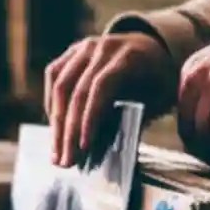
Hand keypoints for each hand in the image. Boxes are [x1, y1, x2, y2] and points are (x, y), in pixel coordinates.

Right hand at [44, 33, 176, 166]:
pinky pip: (54, 78)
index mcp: (129, 56)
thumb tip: (105, 148)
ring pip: (60, 86)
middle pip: (76, 91)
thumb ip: (135, 117)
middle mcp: (103, 48)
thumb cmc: (157, 81)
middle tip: (64, 161)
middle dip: (68, 131)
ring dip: (56, 124)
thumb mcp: (158, 98)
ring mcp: (84, 47)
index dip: (89, 118)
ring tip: (57, 152)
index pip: (101, 88)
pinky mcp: (71, 53)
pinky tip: (56, 128)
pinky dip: (52, 104)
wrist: (151, 48)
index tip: (83, 148)